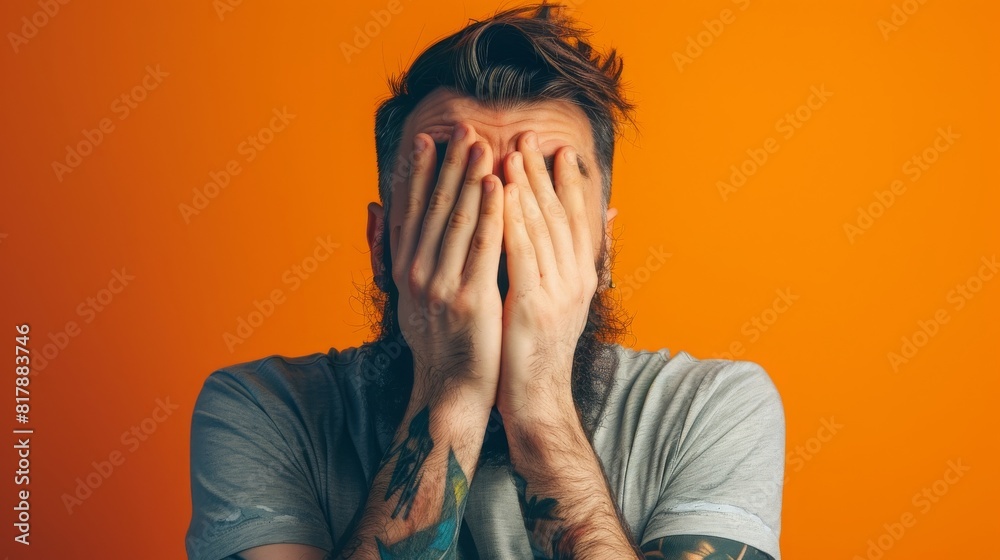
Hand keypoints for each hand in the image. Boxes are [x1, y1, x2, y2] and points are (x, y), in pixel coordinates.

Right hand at [390, 122, 505, 409]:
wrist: (451, 390)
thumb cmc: (438, 342)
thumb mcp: (406, 296)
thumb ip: (392, 251)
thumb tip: (374, 208)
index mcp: (403, 270)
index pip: (410, 212)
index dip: (418, 175)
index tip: (425, 141)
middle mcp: (416, 273)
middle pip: (433, 208)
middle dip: (449, 166)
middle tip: (463, 129)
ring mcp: (441, 286)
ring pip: (456, 220)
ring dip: (470, 179)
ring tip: (482, 145)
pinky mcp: (470, 299)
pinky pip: (481, 247)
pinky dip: (490, 213)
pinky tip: (500, 186)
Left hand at [497, 131, 597, 421]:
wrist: (536, 399)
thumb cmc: (539, 348)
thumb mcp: (562, 302)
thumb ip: (573, 261)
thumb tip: (603, 223)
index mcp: (582, 277)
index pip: (576, 220)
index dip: (567, 183)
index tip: (557, 149)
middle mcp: (574, 280)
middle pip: (558, 216)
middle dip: (543, 173)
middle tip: (529, 135)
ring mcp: (555, 292)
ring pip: (540, 228)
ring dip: (526, 187)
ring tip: (512, 152)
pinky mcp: (531, 306)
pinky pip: (520, 254)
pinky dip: (512, 220)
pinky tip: (500, 197)